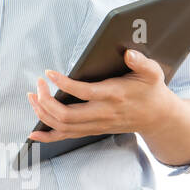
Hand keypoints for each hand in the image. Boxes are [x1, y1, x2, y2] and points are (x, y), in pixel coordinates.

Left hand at [26, 48, 175, 143]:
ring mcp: (95, 125)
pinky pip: (66, 136)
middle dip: (46, 100)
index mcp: (113, 96)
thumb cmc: (151, 91)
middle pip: (67, 115)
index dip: (63, 83)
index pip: (83, 92)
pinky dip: (47, 136)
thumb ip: (141, 62)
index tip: (49, 73)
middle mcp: (102, 113)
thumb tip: (129, 53)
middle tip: (38, 85)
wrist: (157, 117)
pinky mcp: (91, 130)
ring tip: (32, 96)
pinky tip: (34, 133)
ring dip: (42, 113)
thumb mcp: (152, 73)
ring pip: (63, 126)